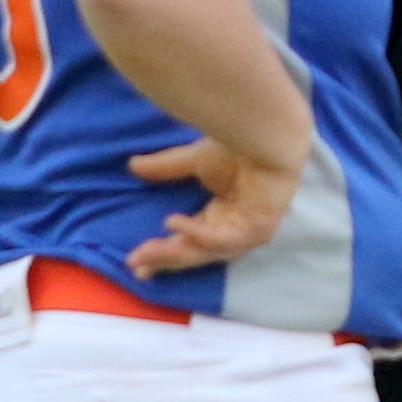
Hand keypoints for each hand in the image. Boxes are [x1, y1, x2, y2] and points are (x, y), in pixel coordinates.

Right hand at [126, 136, 305, 275]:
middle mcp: (234, 231)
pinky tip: (172, 223)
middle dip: (164, 260)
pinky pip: (223, 239)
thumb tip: (133, 166)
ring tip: (146, 250)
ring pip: (206, 252)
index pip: (188, 242)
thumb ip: (165, 168)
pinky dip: (197, 233)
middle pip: (194, 253)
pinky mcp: (257, 229)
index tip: (134, 260)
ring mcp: (248, 234)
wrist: (268, 136)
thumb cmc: (239, 147)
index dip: (162, 252)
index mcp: (220, 219)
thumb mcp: (194, 161)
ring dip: (174, 252)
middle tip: (136, 265)